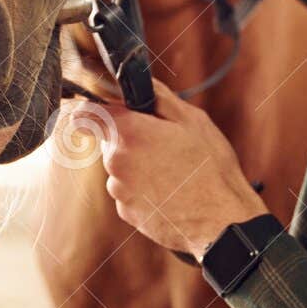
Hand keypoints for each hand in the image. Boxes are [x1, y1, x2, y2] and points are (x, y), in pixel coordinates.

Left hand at [95, 80, 267, 258]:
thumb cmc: (210, 169)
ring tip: (176, 172)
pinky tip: (173, 191)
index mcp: (128, 133)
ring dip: (142, 166)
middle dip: (134, 138)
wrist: (220, 222)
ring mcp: (120, 191)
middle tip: (167, 143)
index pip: (86, 115)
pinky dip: (146, 190)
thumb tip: (138, 85)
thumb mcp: (192, 121)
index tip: (106, 110)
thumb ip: (159, 98)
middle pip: (112, 141)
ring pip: (123, 168)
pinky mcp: (128, 213)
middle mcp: (115, 162)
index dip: (93, 109)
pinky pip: (131, 192)